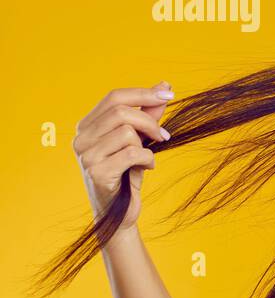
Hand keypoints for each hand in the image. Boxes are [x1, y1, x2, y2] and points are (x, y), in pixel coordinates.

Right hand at [73, 81, 172, 230]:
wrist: (120, 213)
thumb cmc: (128, 174)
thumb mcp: (140, 140)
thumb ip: (149, 113)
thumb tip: (165, 85)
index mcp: (87, 126)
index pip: (114, 97)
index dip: (144, 93)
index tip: (170, 95)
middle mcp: (80, 138)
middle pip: (121, 112)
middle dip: (150, 122)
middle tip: (163, 137)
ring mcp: (86, 156)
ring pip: (127, 132)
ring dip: (147, 145)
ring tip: (147, 159)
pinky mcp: (97, 173)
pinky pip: (132, 153)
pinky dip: (147, 160)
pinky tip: (146, 169)